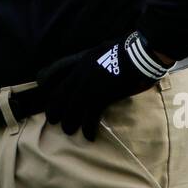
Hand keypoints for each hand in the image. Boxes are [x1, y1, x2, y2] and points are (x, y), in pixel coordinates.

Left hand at [38, 31, 173, 140]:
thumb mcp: (101, 51)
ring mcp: (89, 86)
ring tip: (68, 131)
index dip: (53, 96)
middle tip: (53, 122)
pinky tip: (89, 136)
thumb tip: (91, 65)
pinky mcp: (101, 96)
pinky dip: (88, 128)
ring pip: (72, 109)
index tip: (50, 105)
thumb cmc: (124, 51)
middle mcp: (81, 76)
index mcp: (80, 65)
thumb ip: (93, 60)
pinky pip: (90, 116)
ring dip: (70, 122)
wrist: (137, 54)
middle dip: (56, 111)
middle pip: (62, 97)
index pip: (60, 83)